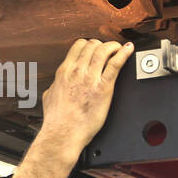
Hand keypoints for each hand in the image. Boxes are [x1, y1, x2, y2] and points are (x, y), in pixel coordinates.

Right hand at [39, 39, 133, 153]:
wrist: (63, 133)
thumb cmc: (57, 120)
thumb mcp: (49, 96)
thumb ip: (54, 86)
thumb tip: (55, 84)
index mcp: (64, 72)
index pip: (78, 46)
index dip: (89, 44)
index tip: (94, 47)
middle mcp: (77, 71)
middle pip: (92, 45)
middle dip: (101, 44)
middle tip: (107, 49)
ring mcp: (90, 79)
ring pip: (103, 51)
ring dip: (113, 46)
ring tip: (119, 47)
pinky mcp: (104, 88)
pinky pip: (115, 65)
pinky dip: (124, 54)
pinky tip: (128, 50)